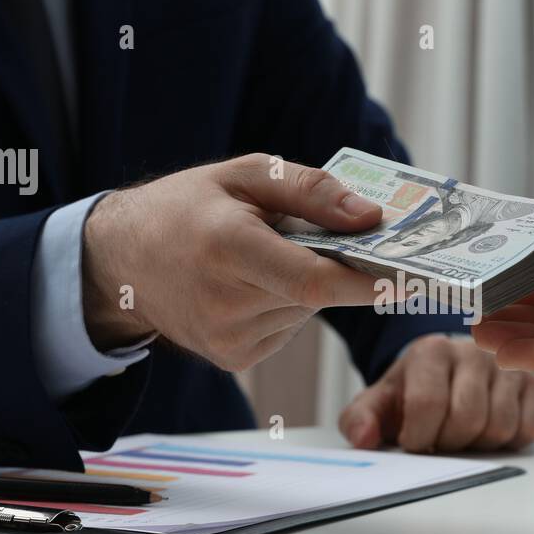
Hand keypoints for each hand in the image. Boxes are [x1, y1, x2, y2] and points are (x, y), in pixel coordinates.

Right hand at [83, 153, 384, 370]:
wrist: (122, 260)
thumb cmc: (189, 206)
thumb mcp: (247, 174)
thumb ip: (313, 192)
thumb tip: (373, 217)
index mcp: (227, 246)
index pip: (315, 278)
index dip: (369, 281)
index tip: (412, 276)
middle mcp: (224, 301)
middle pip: (317, 293)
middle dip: (337, 266)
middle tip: (330, 238)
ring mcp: (227, 338)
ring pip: (305, 311)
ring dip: (306, 285)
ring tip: (266, 257)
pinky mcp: (233, 359)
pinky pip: (287, 329)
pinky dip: (285, 305)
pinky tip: (253, 286)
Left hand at [339, 335, 533, 452]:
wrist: (446, 375)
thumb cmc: (413, 392)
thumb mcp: (380, 403)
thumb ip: (360, 419)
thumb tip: (363, 440)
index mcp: (431, 350)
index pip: (427, 404)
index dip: (418, 437)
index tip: (413, 441)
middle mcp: (474, 350)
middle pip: (467, 419)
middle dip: (448, 443)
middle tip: (438, 439)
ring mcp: (507, 366)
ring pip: (499, 427)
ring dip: (476, 444)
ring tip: (460, 432)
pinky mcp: (533, 384)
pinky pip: (527, 431)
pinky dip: (506, 442)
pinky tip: (485, 430)